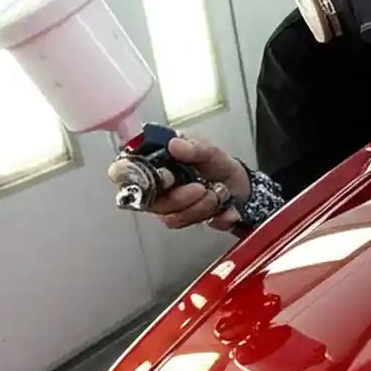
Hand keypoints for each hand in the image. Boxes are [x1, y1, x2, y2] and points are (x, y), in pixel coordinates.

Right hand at [107, 136, 250, 231]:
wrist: (242, 187)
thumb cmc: (217, 166)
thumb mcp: (210, 151)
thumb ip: (194, 148)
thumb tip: (175, 144)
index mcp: (157, 167)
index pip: (129, 177)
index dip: (143, 181)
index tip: (168, 178)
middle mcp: (158, 190)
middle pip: (152, 203)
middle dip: (181, 197)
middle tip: (202, 187)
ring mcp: (171, 208)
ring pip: (172, 218)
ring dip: (200, 206)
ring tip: (218, 192)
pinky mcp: (187, 222)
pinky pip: (194, 225)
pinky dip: (214, 217)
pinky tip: (226, 209)